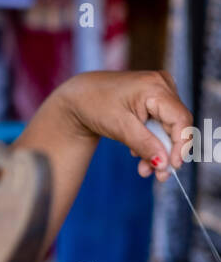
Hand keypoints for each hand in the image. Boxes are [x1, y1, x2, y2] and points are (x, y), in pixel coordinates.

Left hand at [57, 70, 192, 181]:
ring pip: (169, 128)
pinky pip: (161, 125)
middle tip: (159, 176)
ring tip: (143, 169)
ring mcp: (160, 91)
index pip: (180, 119)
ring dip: (158, 151)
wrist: (80, 97)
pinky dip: (151, 142)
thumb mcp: (119, 127)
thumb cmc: (95, 105)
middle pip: (177, 125)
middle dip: (167, 152)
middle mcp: (162, 85)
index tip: (173, 167)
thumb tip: (164, 164)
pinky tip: (137, 152)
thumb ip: (144, 145)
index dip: (181, 145)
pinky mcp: (156, 100)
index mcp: (155, 86)